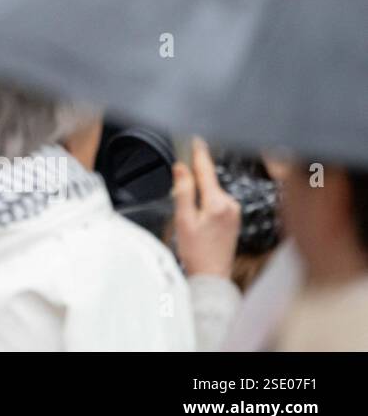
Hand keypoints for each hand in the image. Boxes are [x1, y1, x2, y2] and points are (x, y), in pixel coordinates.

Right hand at [172, 137, 240, 277]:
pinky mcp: (234, 218)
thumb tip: (181, 168)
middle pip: (208, 181)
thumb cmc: (196, 252)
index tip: (195, 138)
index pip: (205, 170)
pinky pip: (217, 202)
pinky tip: (198, 221)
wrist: (213, 276)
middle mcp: (230, 204)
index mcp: (217, 203)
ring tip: (189, 219)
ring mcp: (234, 211)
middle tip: (181, 202)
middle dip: (193, 183)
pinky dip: (205, 204)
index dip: (198, 153)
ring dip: (199, 196)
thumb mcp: (183, 220)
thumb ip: (183, 191)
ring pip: (211, 192)